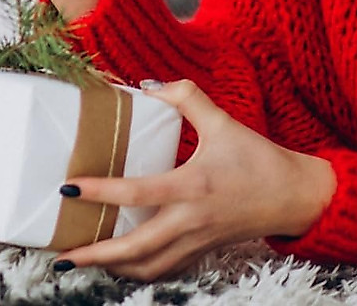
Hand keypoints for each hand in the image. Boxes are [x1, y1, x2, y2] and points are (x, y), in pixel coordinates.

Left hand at [54, 80, 335, 280]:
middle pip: (133, 248)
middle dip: (95, 256)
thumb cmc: (258, 158)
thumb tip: (151, 84)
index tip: (70, 187)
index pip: (136, 192)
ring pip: (146, 268)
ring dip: (113, 269)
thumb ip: (188, 97)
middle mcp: (191, 220)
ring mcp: (196, 241)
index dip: (100, 191)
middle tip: (63, 254)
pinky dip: (140, 271)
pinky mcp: (203, 251)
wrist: (293, 195)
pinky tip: (125, 264)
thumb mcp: (223, 121)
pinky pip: (165, 270)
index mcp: (193, 185)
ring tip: (86, 262)